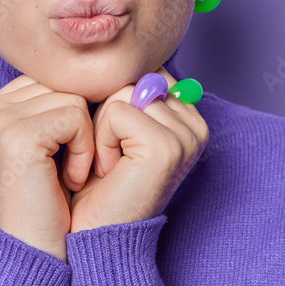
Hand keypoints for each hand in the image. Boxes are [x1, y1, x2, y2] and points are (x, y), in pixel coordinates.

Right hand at [0, 75, 96, 261]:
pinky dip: (85, 150)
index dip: (73, 116)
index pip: (52, 80)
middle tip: (66, 170)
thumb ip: (55, 105)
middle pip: (63, 84)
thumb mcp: (49, 147)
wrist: (36, 254)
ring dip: (85, 141)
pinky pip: (76, 116)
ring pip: (74, 98)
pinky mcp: (17, 135)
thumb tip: (99, 68)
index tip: (64, 158)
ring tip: (66, 176)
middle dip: (79, 126)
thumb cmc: (51, 205)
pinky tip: (68, 180)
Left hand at [64, 67, 208, 232]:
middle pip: (132, 77)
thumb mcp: (109, 126)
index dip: (110, 98)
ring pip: (121, 91)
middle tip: (104, 154)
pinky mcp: (168, 146)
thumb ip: (122, 87)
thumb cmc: (93, 184)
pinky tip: (106, 170)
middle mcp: (194, 123)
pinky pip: (116, 111)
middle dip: (104, 111)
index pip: (141, 70)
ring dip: (98, 128)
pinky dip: (100, 140)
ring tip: (104, 163)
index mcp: (185, 115)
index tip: (109, 140)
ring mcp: (186, 135)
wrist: (90, 236)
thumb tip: (107, 49)